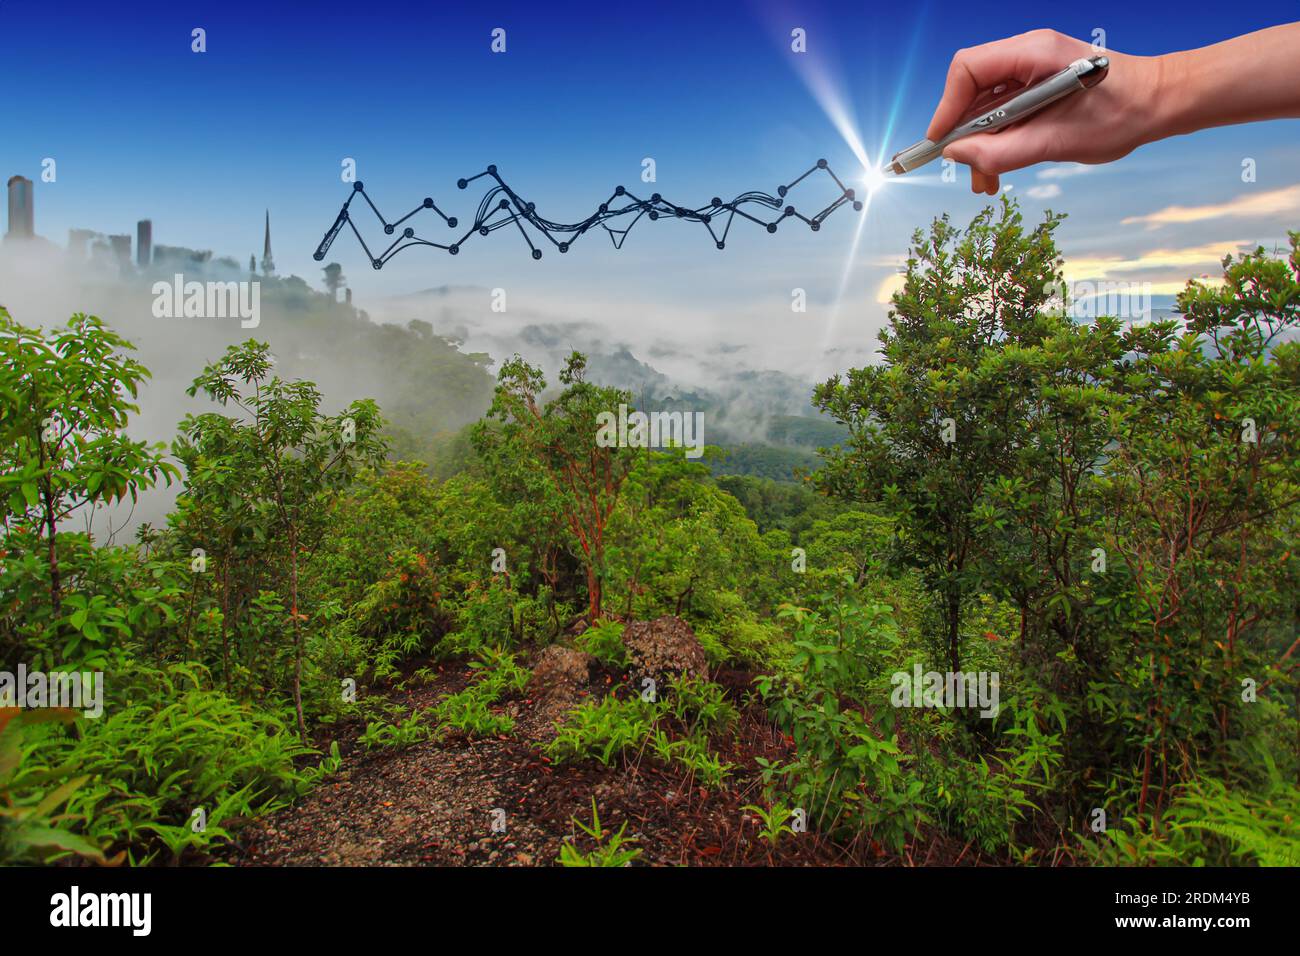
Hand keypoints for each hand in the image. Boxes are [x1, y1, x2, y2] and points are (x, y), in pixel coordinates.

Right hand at [927, 29, 1164, 194]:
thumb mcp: (1058, 141)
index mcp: (1033, 53)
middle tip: (968, 173)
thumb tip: (957, 155)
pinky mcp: (1037, 88)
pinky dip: (997, 141)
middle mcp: (1027, 55)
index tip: (941, 143)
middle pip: (971, 91)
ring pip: (984, 107)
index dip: (947, 107)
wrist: (1159, 104)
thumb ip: (1003, 150)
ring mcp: (1031, 71)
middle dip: (963, 135)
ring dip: (979, 146)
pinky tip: (999, 169)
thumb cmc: (1121, 114)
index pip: (967, 70)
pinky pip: (1003, 112)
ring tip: (986, 182)